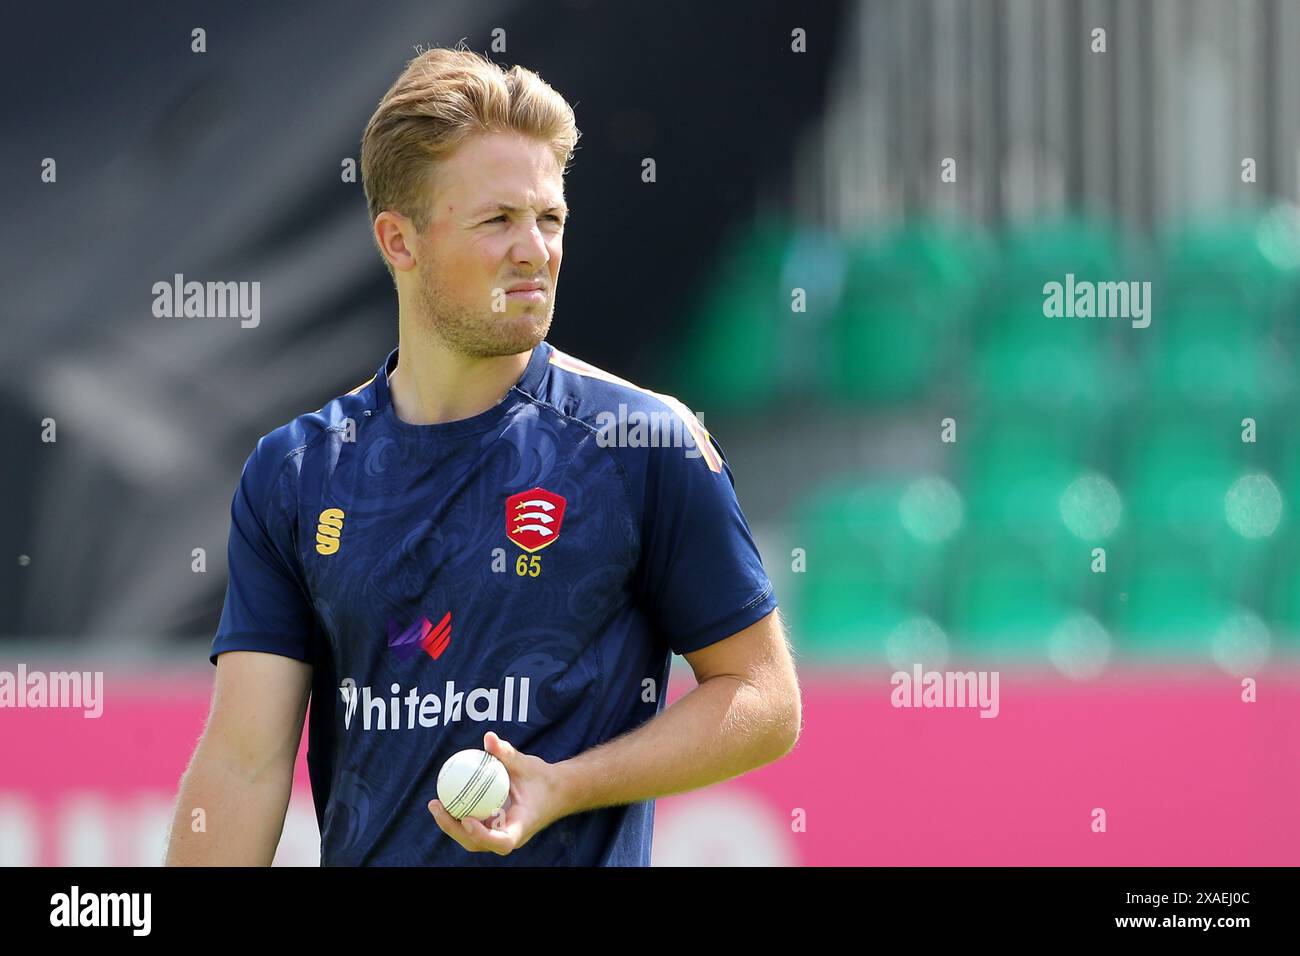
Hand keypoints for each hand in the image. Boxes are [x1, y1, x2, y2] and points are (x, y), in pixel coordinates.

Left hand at [428, 731, 569, 855]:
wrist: (554, 792)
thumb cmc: (542, 779)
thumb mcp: (527, 764)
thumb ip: (507, 753)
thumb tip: (489, 737)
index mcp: (521, 827)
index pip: (502, 842)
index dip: (482, 835)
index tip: (467, 820)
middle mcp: (509, 836)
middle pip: (477, 843)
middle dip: (453, 829)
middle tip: (437, 806)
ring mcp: (499, 835)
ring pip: (471, 838)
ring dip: (450, 825)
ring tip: (434, 804)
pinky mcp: (493, 830)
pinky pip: (472, 826)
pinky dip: (458, 816)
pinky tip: (444, 798)